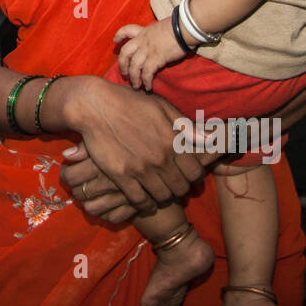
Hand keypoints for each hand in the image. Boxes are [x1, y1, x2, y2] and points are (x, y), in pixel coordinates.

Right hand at [57, 82, 209, 221]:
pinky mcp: (121, 176)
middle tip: (174, 182)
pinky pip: (140, 200)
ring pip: (163, 196)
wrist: (95, 106)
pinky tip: (145, 198)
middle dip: (181, 186)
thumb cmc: (130, 103)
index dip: (195, 175)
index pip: (196, 172)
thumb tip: (210, 140)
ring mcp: (140, 169)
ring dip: (164, 195)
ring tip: (161, 190)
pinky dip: (146, 203)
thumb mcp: (162, 107)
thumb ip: (187, 126)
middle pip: (181, 188)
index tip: (188, 173)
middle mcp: (160, 158)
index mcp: (172, 141)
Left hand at [114, 20, 186, 89]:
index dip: (119, 35)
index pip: (127, 30)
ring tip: (135, 86)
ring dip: (133, 78)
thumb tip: (158, 39)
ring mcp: (147, 50)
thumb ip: (155, 34)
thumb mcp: (161, 27)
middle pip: (125, 53)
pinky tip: (148, 87)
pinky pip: (146, 73)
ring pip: (134, 66)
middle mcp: (142, 41)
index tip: (115, 41)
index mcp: (143, 31)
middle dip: (122, 65)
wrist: (183, 28)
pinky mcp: (156, 59)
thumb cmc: (176, 26)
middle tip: (124, 74)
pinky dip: (146, 81)